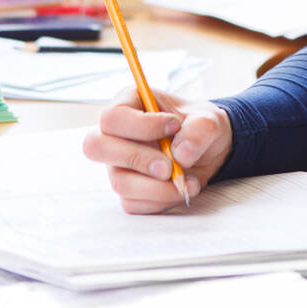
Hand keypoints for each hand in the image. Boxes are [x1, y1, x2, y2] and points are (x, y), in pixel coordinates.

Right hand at [83, 88, 233, 212]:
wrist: (209, 153)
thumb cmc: (200, 127)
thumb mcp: (210, 120)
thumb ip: (200, 129)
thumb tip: (181, 154)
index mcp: (129, 105)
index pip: (113, 117)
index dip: (140, 125)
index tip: (174, 126)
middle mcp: (116, 135)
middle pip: (96, 147)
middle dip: (136, 159)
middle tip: (169, 166)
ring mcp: (119, 165)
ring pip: (119, 181)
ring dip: (157, 187)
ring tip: (190, 181)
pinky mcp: (129, 190)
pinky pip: (133, 203)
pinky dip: (161, 200)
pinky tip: (182, 189)